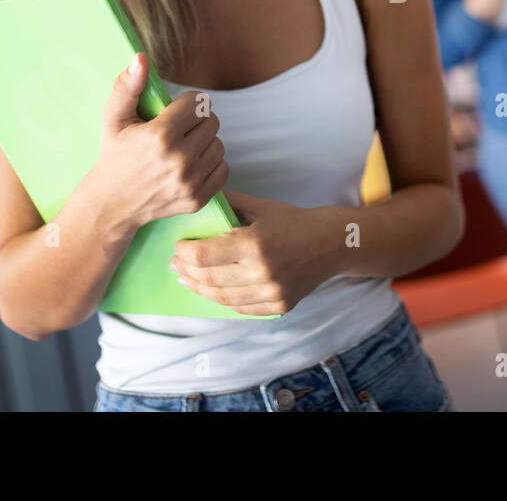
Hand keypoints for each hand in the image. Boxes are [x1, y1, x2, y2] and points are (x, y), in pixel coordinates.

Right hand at [87, 53, 228, 232]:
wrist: (112, 204)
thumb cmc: (114, 155)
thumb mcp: (114, 118)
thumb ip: (127, 86)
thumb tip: (140, 58)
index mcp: (160, 136)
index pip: (198, 103)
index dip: (187, 103)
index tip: (175, 111)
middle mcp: (179, 160)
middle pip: (212, 121)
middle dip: (196, 121)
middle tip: (177, 129)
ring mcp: (190, 183)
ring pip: (219, 145)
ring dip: (204, 142)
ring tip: (182, 147)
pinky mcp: (197, 199)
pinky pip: (223, 168)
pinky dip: (211, 164)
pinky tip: (190, 164)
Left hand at [169, 191, 336, 315]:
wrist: (331, 243)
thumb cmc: (293, 221)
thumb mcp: (260, 206)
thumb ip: (228, 204)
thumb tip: (197, 199)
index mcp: (255, 243)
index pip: (204, 255)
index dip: (184, 253)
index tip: (178, 246)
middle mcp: (263, 272)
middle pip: (209, 280)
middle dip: (186, 272)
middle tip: (175, 264)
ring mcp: (272, 293)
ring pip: (222, 298)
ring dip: (199, 289)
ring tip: (187, 279)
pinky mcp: (279, 306)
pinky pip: (241, 308)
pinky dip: (221, 300)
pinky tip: (211, 291)